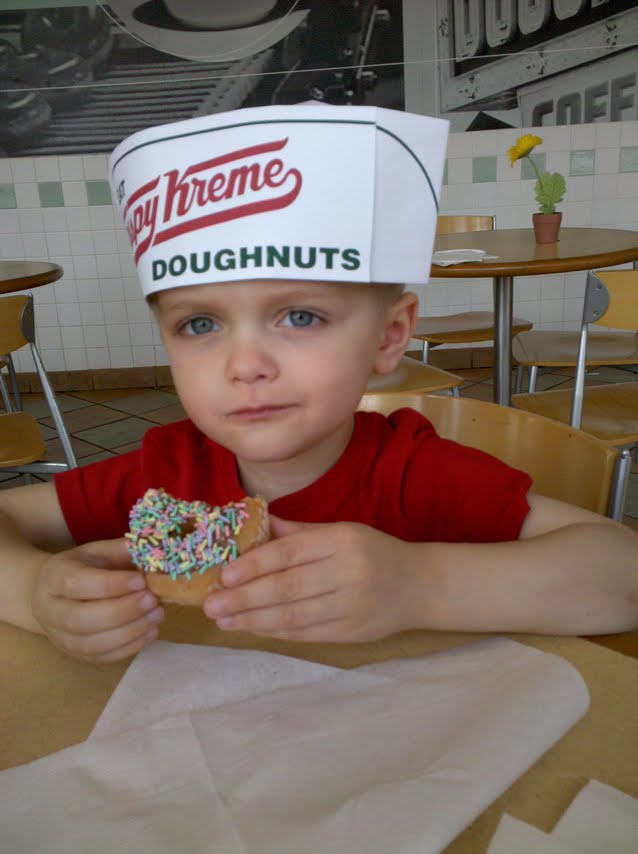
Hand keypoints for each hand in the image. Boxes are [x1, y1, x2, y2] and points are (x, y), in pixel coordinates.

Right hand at [31, 538, 163, 662]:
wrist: (51, 595)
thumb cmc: (81, 569)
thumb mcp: (97, 552)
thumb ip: (121, 550)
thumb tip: (152, 550)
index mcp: (55, 577)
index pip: (77, 584)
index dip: (111, 584)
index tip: (141, 580)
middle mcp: (51, 611)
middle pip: (81, 619)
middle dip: (122, 611)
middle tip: (153, 600)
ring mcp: (61, 637)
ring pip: (92, 643)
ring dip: (130, 632)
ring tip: (157, 615)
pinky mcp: (76, 654)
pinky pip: (102, 657)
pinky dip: (129, 647)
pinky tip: (150, 632)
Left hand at [204, 516, 417, 641]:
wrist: (420, 586)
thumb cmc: (373, 553)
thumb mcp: (342, 531)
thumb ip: (299, 533)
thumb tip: (253, 524)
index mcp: (342, 540)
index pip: (290, 553)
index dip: (254, 565)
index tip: (223, 575)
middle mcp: (347, 573)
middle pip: (287, 587)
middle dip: (244, 597)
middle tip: (211, 603)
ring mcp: (350, 606)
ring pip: (293, 616)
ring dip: (253, 619)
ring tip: (223, 619)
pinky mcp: (351, 634)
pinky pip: (306, 634)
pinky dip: (275, 633)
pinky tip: (252, 628)